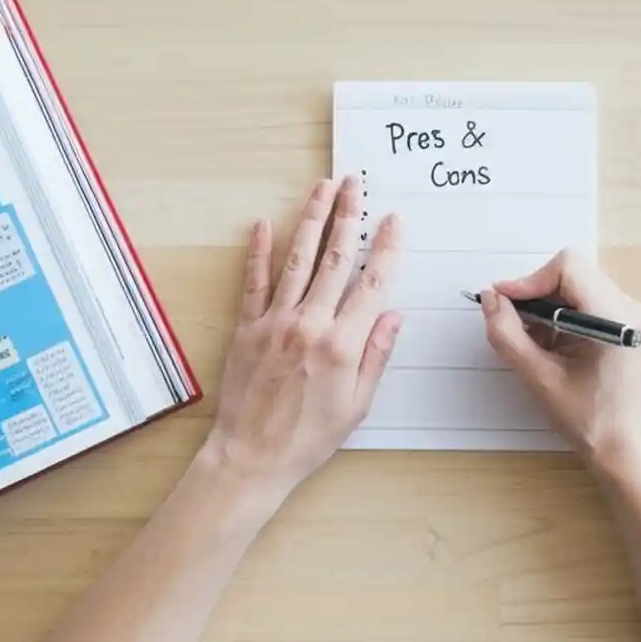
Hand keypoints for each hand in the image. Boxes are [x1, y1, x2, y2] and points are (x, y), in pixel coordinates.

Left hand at [204, 176, 402, 496]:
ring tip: (322, 189)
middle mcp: (310, 325)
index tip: (393, 222)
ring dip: (311, 220)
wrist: (251, 457)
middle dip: (348, 216)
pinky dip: (259, 251)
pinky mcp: (247, 328)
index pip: (372, 284)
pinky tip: (263, 224)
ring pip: (298, 259)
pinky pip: (255, 281)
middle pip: (335, 259)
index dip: (385, 249)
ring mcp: (275, 323)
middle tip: (356, 184)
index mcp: (343, 345)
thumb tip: (393, 314)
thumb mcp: (358, 404)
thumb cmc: (308, 439)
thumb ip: (376, 354)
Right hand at [481, 250, 640, 466]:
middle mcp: (629, 307)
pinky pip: (584, 301)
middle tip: (512, 324)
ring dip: (545, 305)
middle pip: (571, 273)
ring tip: (531, 340)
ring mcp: (629, 315)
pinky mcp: (624, 324)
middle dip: (535, 293)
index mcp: (615, 317)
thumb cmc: (589, 420)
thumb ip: (507, 335)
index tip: (503, 303)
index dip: (530, 280)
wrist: (627, 448)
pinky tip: (549, 345)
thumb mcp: (539, 378)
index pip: (568, 267)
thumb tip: (490, 299)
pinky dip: (558, 315)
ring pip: (575, 285)